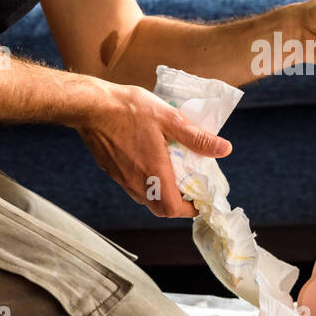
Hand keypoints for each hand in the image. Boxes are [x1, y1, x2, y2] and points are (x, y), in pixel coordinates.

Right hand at [75, 83, 230, 217]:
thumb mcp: (170, 119)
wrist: (91, 106)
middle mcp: (136, 182)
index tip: (200, 200)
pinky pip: (133, 186)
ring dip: (161, 192)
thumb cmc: (129, 110)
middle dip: (177, 203)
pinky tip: (151, 160)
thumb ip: (196, 138)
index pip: (173, 209)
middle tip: (189, 187)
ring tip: (174, 172)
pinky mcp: (112, 170)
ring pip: (146, 197)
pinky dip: (147, 182)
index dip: (190, 209)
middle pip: (160, 207)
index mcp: (153, 173)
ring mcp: (121, 178)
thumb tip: (224, 149)